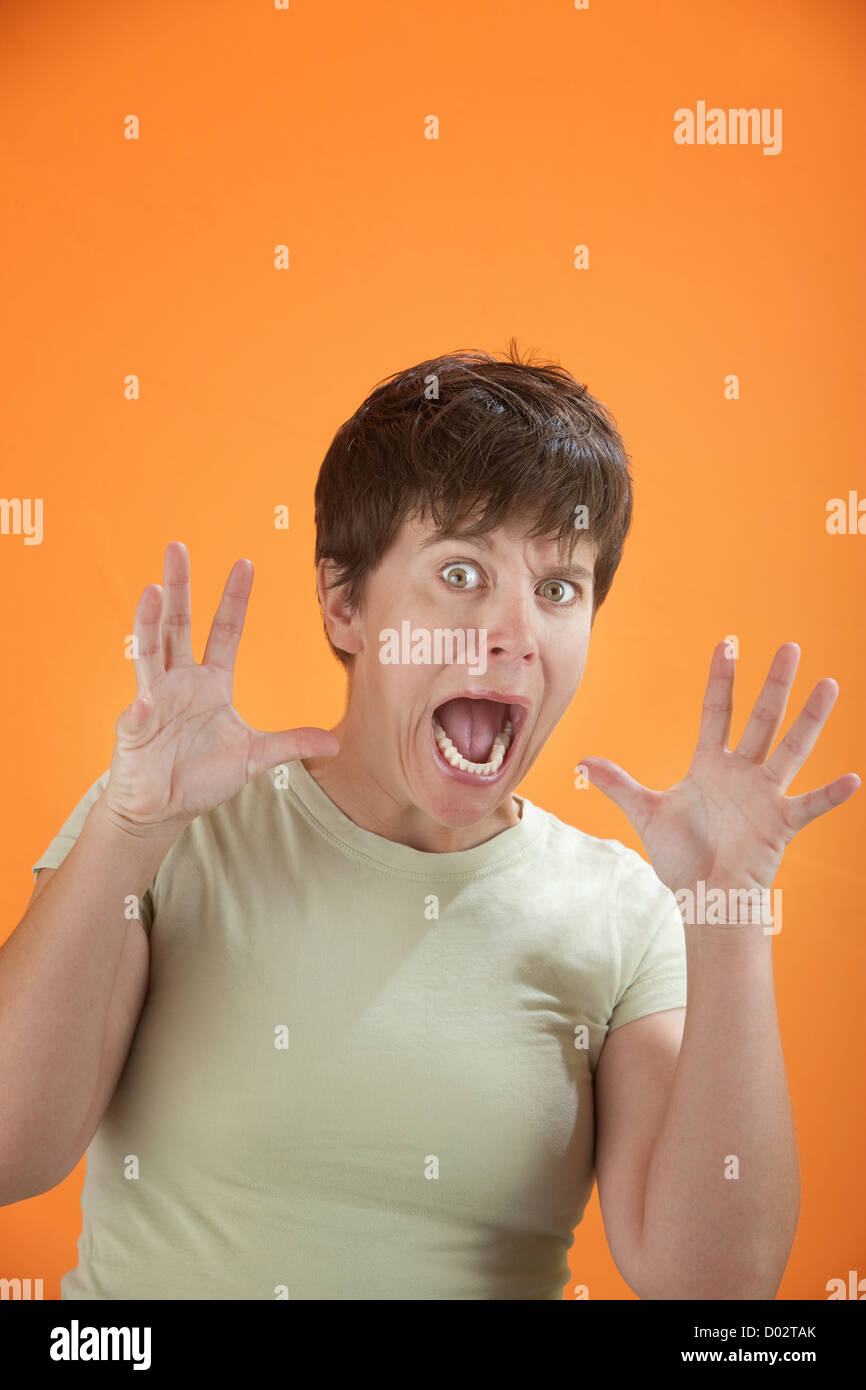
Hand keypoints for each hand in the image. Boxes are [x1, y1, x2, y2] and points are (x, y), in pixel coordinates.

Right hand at [102, 541, 338, 836]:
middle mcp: (180, 682)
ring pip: (149, 652)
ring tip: (151, 591)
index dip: (234, 599)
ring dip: (148, 622)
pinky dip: (141, 710)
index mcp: (210, 682)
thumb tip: (336, 744)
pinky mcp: (136, 729)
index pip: (224, 631)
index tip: (244, 563)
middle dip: (178, 587)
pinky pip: (138, 716)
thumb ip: (290, 744)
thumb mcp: (254, 757)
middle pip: (178, 625)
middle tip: (178, 547)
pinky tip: (145, 703)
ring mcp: (154, 700)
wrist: (165, 808)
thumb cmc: (203, 777)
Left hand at [579, 641, 859, 899]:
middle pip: (761, 718)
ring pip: (791, 748)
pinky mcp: (780, 824)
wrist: (704, 897)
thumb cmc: (680, 857)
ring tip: (828, 685)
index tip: (727, 644)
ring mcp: (765, 796)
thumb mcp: (646, 813)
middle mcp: (742, 773)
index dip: (721, 679)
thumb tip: (581, 762)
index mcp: (711, 765)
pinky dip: (830, 794)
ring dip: (810, 720)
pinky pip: (809, 805)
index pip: (717, 711)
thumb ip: (619, 785)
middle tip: (790, 646)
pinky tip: (853, 779)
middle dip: (774, 683)